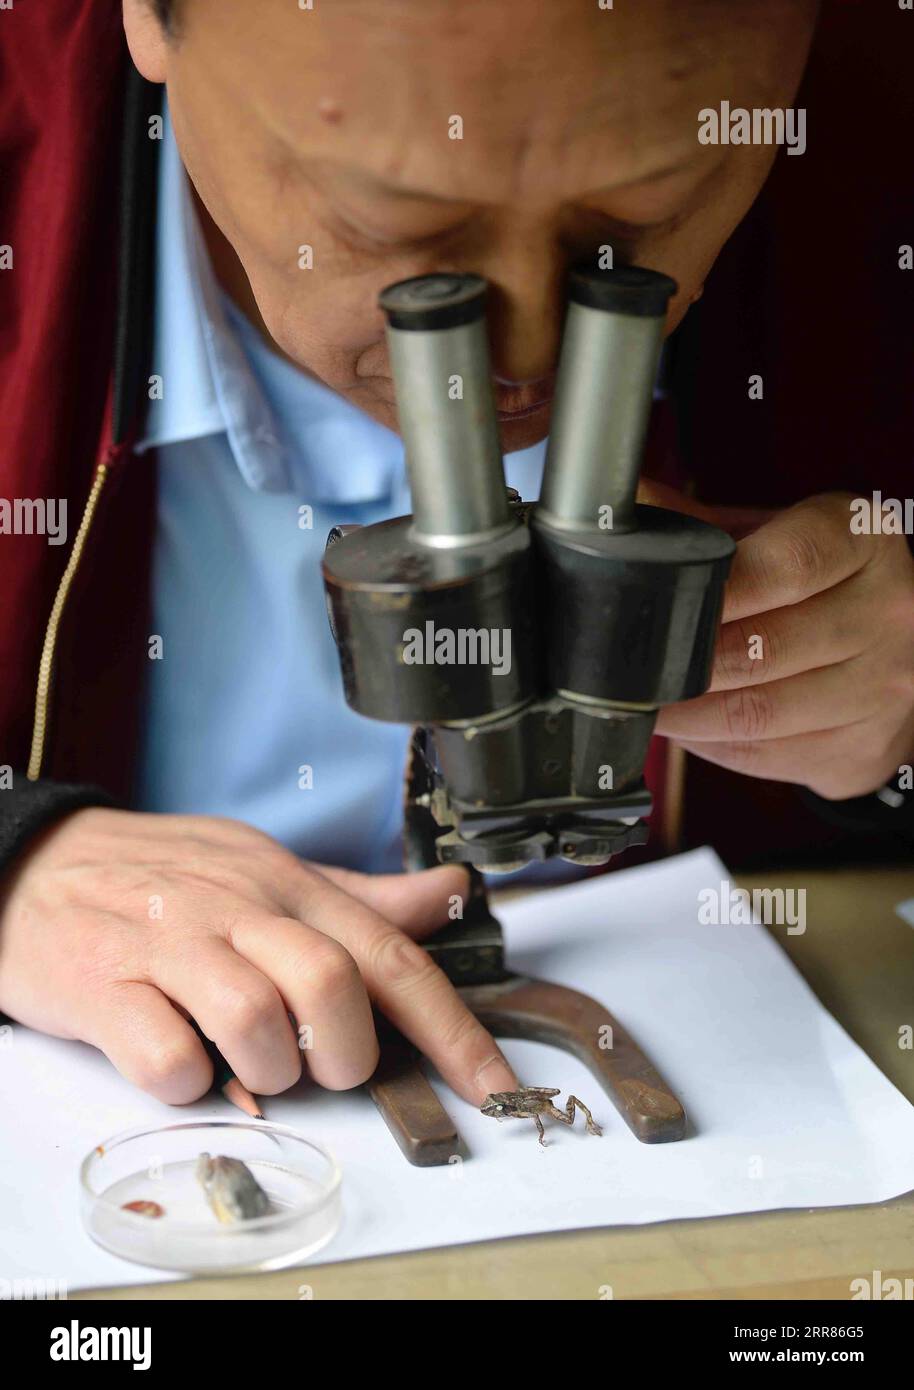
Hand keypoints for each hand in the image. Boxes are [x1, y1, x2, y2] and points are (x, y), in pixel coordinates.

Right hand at [0, 808, 516, 1102]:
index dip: (453, 1028)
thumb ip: (356, 896)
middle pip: (332, 988)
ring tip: (244, 1062)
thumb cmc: (164, 874)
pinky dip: (184, 1082)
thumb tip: (447, 893)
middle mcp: (237, 908)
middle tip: (322, 1066)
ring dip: (267, 1072)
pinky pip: (164, 1057)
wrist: (36, 862)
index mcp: (287, 885)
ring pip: (255, 1024)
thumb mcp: (265, 868)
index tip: (494, 1088)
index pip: (391, 954)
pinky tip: (177, 1061)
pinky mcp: (102, 987)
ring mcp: (168, 946)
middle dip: (345, 1054)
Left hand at [649, 488, 913, 798]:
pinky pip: (767, 756)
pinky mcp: (865, 747)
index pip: (788, 567)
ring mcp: (884, 686)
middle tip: (634, 665)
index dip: (715, 591)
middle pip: (764, 650)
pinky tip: (692, 727)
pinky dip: (713, 746)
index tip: (663, 602)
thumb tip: (626, 508)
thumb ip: (702, 525)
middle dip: (686, 662)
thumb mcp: (776, 531)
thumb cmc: (822, 578)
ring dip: (687, 714)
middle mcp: (889, 612)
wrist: (896, 640)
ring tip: (649, 700)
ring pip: (759, 713)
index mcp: (866, 540)